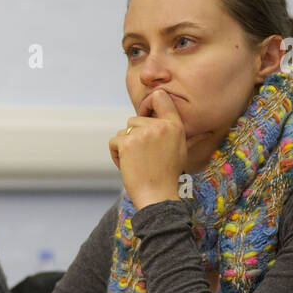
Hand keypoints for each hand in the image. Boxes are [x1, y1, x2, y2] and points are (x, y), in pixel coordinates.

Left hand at [108, 89, 196, 209]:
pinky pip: (114, 142)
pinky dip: (116, 154)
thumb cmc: (166, 175)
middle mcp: (160, 126)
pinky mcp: (127, 143)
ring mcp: (143, 133)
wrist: (157, 196)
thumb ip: (169, 129)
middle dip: (133, 136)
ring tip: (136, 163)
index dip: (148, 102)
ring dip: (125, 146)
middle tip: (143, 157)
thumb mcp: (178, 147)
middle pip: (135, 119)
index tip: (144, 112)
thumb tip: (154, 116)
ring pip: (124, 131)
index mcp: (175, 125)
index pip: (160, 97)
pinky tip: (127, 166)